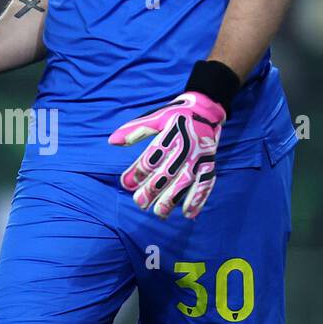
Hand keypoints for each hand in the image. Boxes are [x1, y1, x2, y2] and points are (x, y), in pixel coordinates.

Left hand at [108, 91, 225, 219]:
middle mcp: (187, 145)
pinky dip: (198, 199)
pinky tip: (188, 214)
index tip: (126, 184)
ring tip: (160, 213)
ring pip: (186, 180)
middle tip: (140, 203)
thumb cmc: (176, 115)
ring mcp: (200, 156)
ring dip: (173, 198)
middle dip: (153, 189)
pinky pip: (206, 183)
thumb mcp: (156, 117)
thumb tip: (112, 141)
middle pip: (168, 171)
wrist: (207, 109)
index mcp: (172, 132)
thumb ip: (135, 130)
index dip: (138, 171)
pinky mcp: (210, 163)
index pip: (153, 155)